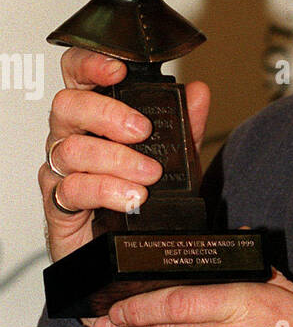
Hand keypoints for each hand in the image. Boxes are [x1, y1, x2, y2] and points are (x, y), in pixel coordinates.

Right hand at [39, 47, 209, 326]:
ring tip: (146, 176)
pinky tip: (129, 198)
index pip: (77, 76)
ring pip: (70, 149)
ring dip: (114, 160)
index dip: (90, 64)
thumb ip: (183, 127)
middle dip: (106, 115)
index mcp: (94, 119)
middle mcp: (72, 140)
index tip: (118, 70)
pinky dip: (104, 191)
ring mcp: (63, 173)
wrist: (124, 261)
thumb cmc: (138, 205)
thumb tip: (197, 93)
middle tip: (140, 131)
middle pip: (67, 107)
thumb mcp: (173, 162)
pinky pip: (71, 190)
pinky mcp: (60, 207)